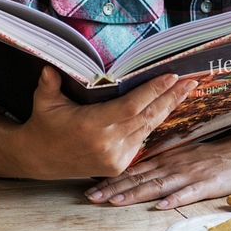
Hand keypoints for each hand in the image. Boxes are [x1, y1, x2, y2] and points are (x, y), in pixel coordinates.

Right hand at [0, 67, 195, 179]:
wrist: (39, 159)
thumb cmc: (44, 124)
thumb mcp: (44, 100)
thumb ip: (50, 82)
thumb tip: (51, 65)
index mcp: (93, 126)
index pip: (132, 106)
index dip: (153, 92)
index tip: (172, 77)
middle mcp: (108, 144)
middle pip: (147, 117)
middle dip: (170, 98)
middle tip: (190, 81)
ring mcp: (115, 158)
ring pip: (147, 129)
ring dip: (166, 109)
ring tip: (183, 91)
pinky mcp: (118, 165)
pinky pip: (140, 140)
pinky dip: (152, 123)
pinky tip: (164, 108)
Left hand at [84, 109, 230, 208]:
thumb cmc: (218, 155)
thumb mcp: (186, 155)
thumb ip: (165, 163)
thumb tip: (140, 172)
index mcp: (168, 157)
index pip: (135, 169)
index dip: (112, 178)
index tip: (90, 187)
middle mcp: (174, 164)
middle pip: (139, 177)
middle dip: (113, 187)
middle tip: (90, 197)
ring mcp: (191, 174)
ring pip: (158, 185)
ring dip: (135, 193)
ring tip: (114, 202)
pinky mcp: (209, 183)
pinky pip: (190, 192)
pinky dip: (175, 198)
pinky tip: (161, 205)